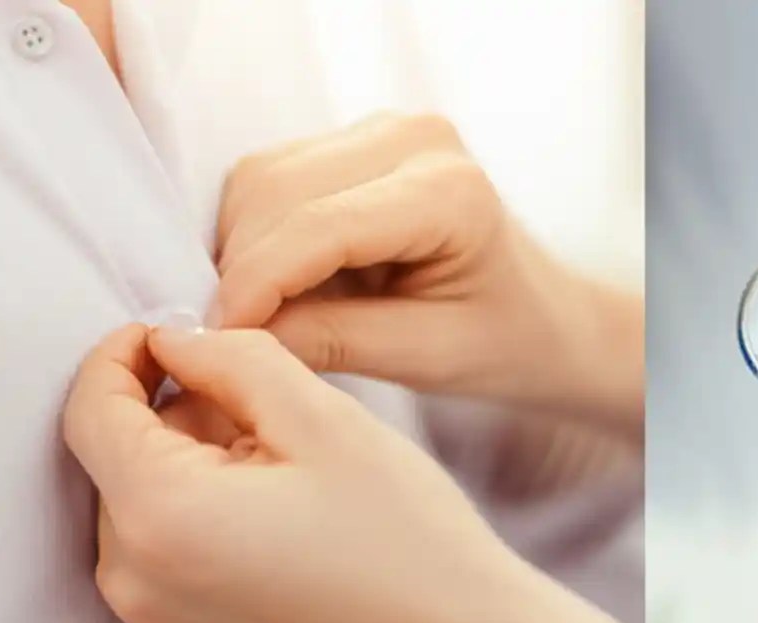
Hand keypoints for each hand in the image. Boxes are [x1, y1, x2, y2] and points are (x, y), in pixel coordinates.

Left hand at [63, 324, 642, 622]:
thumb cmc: (408, 544)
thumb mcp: (324, 420)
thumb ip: (234, 358)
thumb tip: (176, 341)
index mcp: (161, 518)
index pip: (91, 409)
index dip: (124, 351)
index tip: (173, 328)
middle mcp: (139, 582)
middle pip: (117, 457)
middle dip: (174, 407)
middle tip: (264, 393)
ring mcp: (163, 622)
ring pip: (145, 501)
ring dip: (195, 458)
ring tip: (291, 458)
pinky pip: (170, 551)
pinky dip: (206, 508)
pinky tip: (286, 505)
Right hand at [211, 113, 642, 439]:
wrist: (541, 316)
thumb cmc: (501, 341)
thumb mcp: (425, 358)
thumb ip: (330, 340)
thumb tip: (230, 332)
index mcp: (450, 192)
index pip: (317, 227)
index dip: (254, 283)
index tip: (216, 338)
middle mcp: (417, 139)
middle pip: (275, 191)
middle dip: (240, 267)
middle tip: (235, 336)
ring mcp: (386, 130)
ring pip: (261, 179)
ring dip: (242, 249)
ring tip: (269, 313)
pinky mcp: (359, 140)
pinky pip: (271, 178)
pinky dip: (256, 233)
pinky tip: (286, 282)